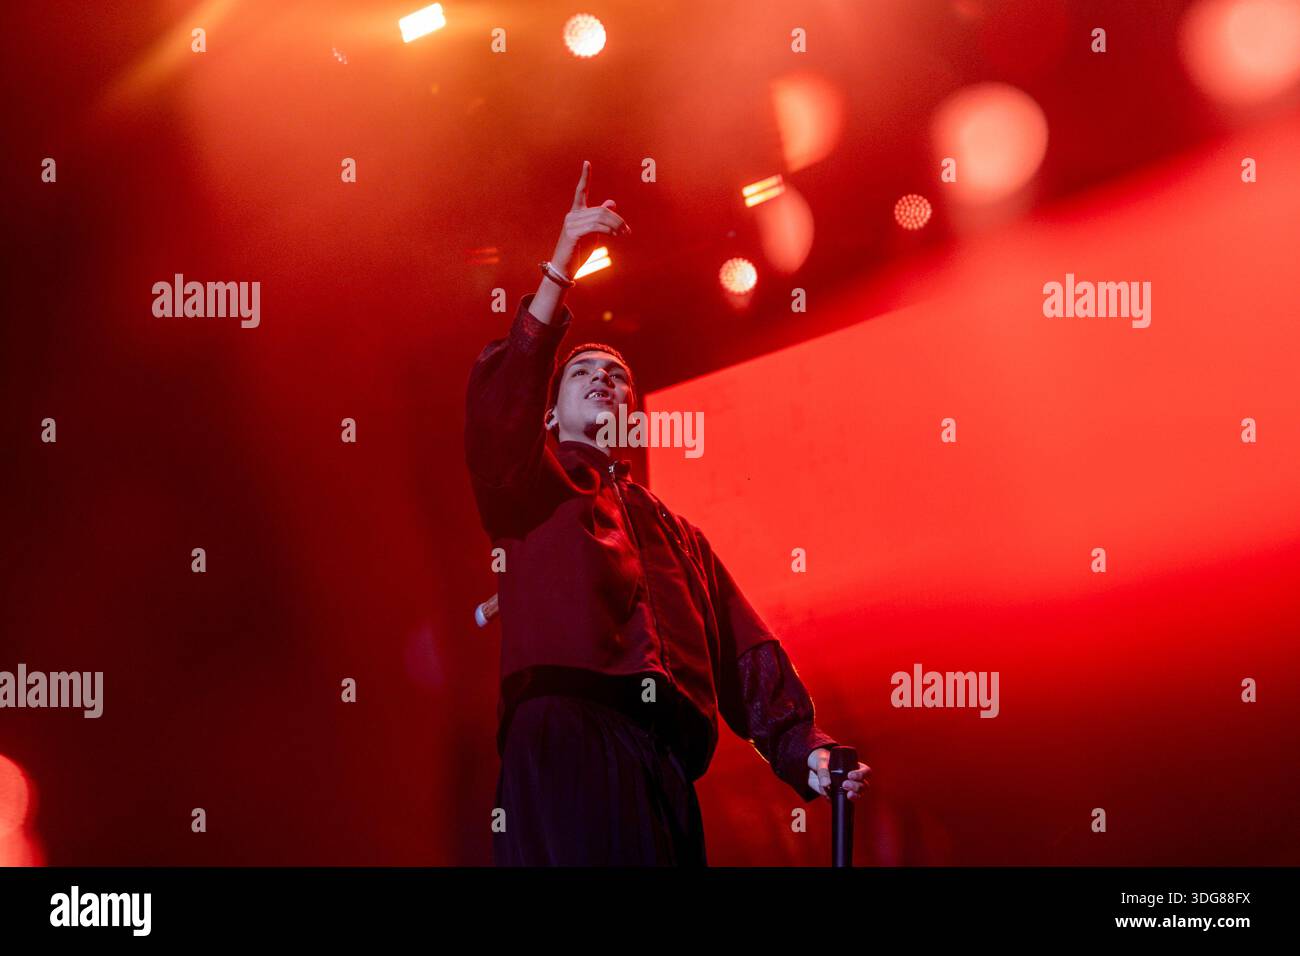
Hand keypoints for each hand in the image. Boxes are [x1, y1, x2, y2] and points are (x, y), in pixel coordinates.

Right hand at [551, 160, 630, 277]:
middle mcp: (572, 215)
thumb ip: (600, 218)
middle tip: (627, 230)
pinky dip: (608, 230)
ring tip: (624, 234)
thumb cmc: (578, 250)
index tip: (587, 163)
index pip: (581, 191)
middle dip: (617, 219)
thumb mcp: (592, 232)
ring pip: (599, 218)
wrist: (564, 268)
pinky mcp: (572, 234)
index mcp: (576, 212)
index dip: (584, 177)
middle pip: (600, 210)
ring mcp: (571, 224)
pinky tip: (615, 235)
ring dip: (616, 226)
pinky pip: (595, 227)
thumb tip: (612, 202)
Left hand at [807, 748, 870, 800]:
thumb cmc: (821, 760)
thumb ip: (823, 771)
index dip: (861, 774)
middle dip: (856, 787)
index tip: (850, 775)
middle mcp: (855, 779)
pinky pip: (842, 801)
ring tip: (847, 795)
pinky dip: (836, 800)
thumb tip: (826, 785)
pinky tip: (829, 796)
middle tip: (844, 784)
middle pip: (864, 785)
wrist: (811, 769)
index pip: (866, 772)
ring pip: (858, 795)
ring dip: (854, 796)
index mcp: (854, 766)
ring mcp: (848, 789)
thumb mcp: (821, 761)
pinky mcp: (840, 797)